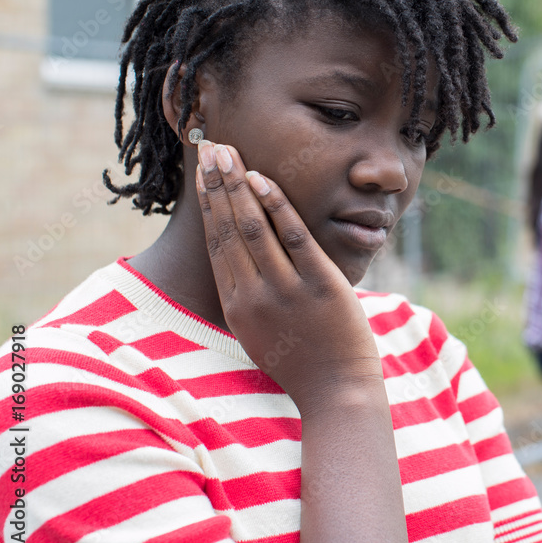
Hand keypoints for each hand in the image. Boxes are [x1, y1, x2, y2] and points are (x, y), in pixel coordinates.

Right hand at [195, 141, 379, 412]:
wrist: (337, 393)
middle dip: (217, 186)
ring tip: (229, 155)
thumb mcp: (259, 334)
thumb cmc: (302, 363)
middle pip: (228, 230)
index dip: (209, 206)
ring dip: (239, 188)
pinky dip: (278, 206)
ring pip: (254, 229)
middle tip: (210, 149)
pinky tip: (264, 180)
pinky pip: (295, 238)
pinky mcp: (320, 284)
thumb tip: (237, 263)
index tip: (204, 175)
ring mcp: (286, 290)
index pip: (216, 245)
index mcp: (237, 307)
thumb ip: (246, 298)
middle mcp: (254, 296)